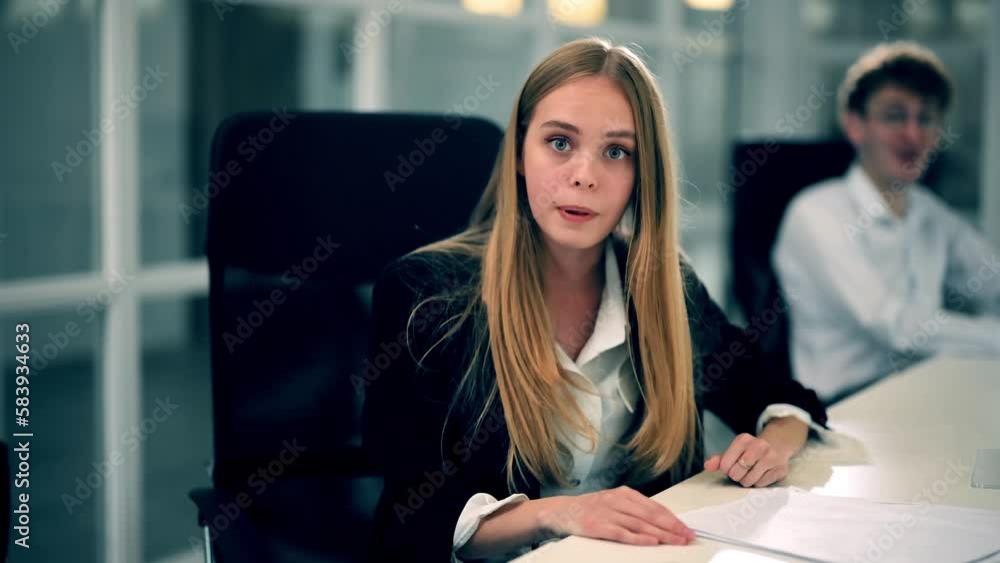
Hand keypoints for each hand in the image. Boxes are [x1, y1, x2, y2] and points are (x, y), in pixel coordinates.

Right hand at [537, 486, 695, 545]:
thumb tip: (661, 520)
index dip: (672, 518)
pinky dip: (639, 538)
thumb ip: (634, 509)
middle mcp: (617, 501)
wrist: (561, 510)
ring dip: (662, 534)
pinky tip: (652, 541)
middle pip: (651, 515)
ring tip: (676, 540)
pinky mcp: (598, 526)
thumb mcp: (613, 502)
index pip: (654, 507)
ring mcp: (608, 513)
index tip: (686, 528)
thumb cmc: (590, 508)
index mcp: (624, 493)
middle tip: (687, 535)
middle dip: (672, 527)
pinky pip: (623, 533)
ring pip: (641, 524)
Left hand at [704, 432, 790, 487]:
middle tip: (740, 472)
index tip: (730, 467)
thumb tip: (707, 466)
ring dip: (746, 481)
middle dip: (736, 475)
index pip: (726, 463)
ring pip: (749, 480)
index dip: (726, 469)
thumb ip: (719, 459)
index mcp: (744, 440)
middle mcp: (759, 446)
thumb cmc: (751, 450)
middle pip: (738, 472)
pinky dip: (758, 483)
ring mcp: (771, 458)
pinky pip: (761, 484)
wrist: (777, 445)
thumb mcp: (734, 450)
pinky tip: (760, 474)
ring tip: (750, 473)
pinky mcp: (780, 469)